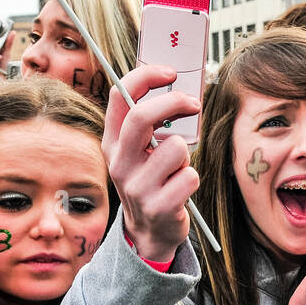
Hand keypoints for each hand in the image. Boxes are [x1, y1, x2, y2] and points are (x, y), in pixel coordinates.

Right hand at [104, 64, 197, 261]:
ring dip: (186, 155)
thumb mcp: (138, 152)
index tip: (170, 72)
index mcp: (112, 143)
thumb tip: (174, 85)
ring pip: (176, 147)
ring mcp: (137, 186)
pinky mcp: (159, 206)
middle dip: (174, 102)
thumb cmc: (151, 181)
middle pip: (143, 116)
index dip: (146, 76)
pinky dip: (192, 179)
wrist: (149, 232)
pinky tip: (180, 190)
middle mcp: (119, 163)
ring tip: (176, 169)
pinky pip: (190, 175)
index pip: (121, 96)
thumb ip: (148, 124)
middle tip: (193, 104)